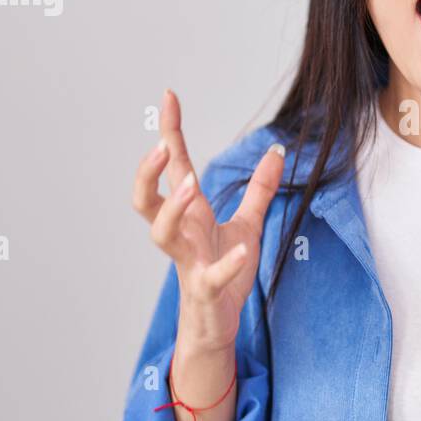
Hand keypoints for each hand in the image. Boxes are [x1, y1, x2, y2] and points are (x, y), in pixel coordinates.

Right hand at [132, 89, 284, 351]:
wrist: (217, 324)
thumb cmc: (225, 274)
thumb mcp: (248, 225)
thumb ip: (259, 190)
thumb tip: (275, 151)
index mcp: (190, 215)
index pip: (174, 167)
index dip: (169, 131)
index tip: (170, 96)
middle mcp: (181, 234)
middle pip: (145, 199)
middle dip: (147, 172)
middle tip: (162, 146)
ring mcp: (189, 261)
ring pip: (162, 233)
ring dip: (173, 208)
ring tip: (191, 186)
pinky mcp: (206, 290)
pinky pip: (210, 276)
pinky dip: (225, 265)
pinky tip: (241, 253)